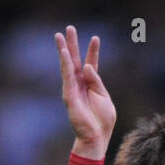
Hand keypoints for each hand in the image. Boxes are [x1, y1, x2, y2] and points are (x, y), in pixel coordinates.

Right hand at [56, 25, 115, 158]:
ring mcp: (73, 88)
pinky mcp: (69, 94)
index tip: (96, 37)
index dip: (93, 51)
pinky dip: (65, 63)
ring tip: (60, 34)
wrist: (97, 137)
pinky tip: (64, 52)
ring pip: (67, 65)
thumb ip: (96, 81)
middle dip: (73, 44)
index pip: (91, 64)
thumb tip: (87, 66)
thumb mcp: (104, 97)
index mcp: (91, 85)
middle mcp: (80, 84)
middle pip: (76, 60)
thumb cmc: (103, 121)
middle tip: (69, 28)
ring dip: (64, 49)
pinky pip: (66, 76)